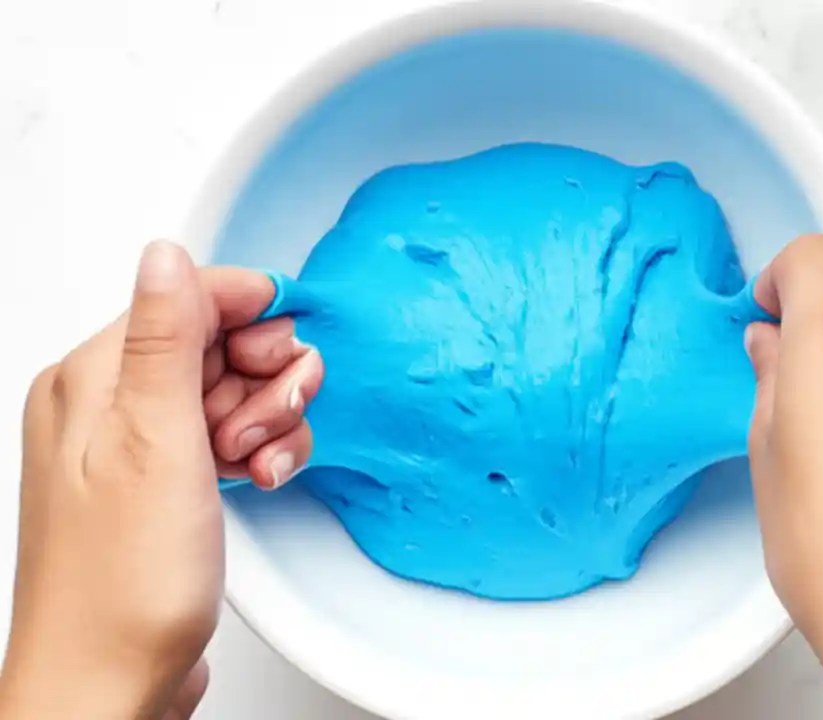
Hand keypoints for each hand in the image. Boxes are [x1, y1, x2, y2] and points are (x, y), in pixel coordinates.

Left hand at [1, 242, 322, 718]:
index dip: (249, 316)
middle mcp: (107, 405)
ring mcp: (135, 447)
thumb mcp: (157, 445)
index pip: (184, 297)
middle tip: (265, 424)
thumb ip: (167, 340)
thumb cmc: (121, 585)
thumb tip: (167, 253)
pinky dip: (256, 451)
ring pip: (229, 390)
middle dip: (263, 377)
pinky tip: (260, 478)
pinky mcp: (162, 484)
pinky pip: (224, 437)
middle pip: (215, 343)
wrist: (108, 683)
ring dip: (267, 419)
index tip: (286, 352)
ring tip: (261, 462)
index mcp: (93, 379)